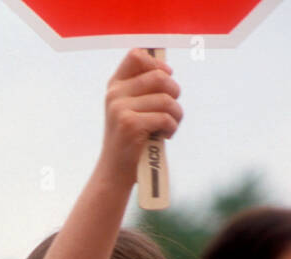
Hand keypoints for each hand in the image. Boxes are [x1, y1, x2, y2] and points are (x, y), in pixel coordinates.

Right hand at [96, 49, 182, 189]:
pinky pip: (165, 117)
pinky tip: (166, 135)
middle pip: (159, 76)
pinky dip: (172, 127)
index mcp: (115, 86)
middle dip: (174, 92)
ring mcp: (120, 109)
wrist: (116, 171)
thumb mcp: (133, 108)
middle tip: (172, 108)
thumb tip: (166, 69)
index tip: (166, 77)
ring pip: (166, 99)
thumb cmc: (132, 139)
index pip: (136, 55)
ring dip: (176, 114)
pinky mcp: (130, 124)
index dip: (157, 63)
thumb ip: (144, 88)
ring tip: (170, 125)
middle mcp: (114, 95)